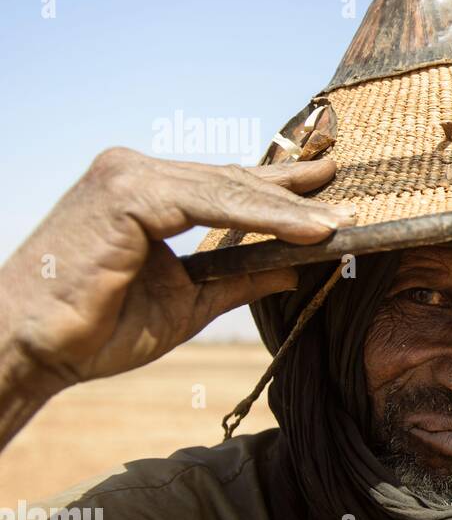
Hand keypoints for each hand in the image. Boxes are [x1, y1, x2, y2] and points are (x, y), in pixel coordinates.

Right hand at [0, 147, 354, 401]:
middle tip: (351, 197)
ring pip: (231, 191)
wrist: (29, 348)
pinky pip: (213, 204)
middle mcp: (134, 171)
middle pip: (234, 182)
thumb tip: (299, 266)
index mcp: (144, 191)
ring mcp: (128, 174)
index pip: (227, 187)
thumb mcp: (188, 301)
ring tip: (342, 223)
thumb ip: (239, 276)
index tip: (330, 195)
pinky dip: (267, 218)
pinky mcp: (126, 190)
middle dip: (296, 193)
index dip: (281, 192)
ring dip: (292, 210)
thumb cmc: (95, 328)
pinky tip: (311, 231)